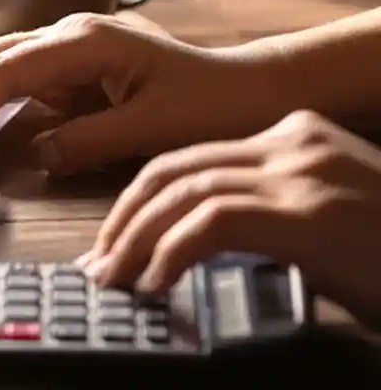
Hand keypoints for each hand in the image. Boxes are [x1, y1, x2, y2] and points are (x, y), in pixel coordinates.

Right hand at [0, 13, 291, 172]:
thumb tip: (32, 154)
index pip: (1, 76)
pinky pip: (4, 87)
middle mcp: (63, 35)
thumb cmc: (212, 103)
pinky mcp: (62, 72)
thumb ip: (88, 139)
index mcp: (83, 41)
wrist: (248, 87)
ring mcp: (60, 51)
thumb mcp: (155, 127)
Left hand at [78, 110, 380, 325]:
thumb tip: (183, 245)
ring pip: (184, 193)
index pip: (190, 160)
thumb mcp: (320, 219)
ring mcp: (302, 173)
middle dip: (124, 219)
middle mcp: (293, 142)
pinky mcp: (308, 212)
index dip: (139, 202)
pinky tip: (158, 282)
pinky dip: (173, 252)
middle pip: (174, 170)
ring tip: (117, 280)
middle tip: (99, 265)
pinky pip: (213, 223)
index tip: (113, 242)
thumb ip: (262, 213)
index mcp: (294, 136)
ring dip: (137, 240)